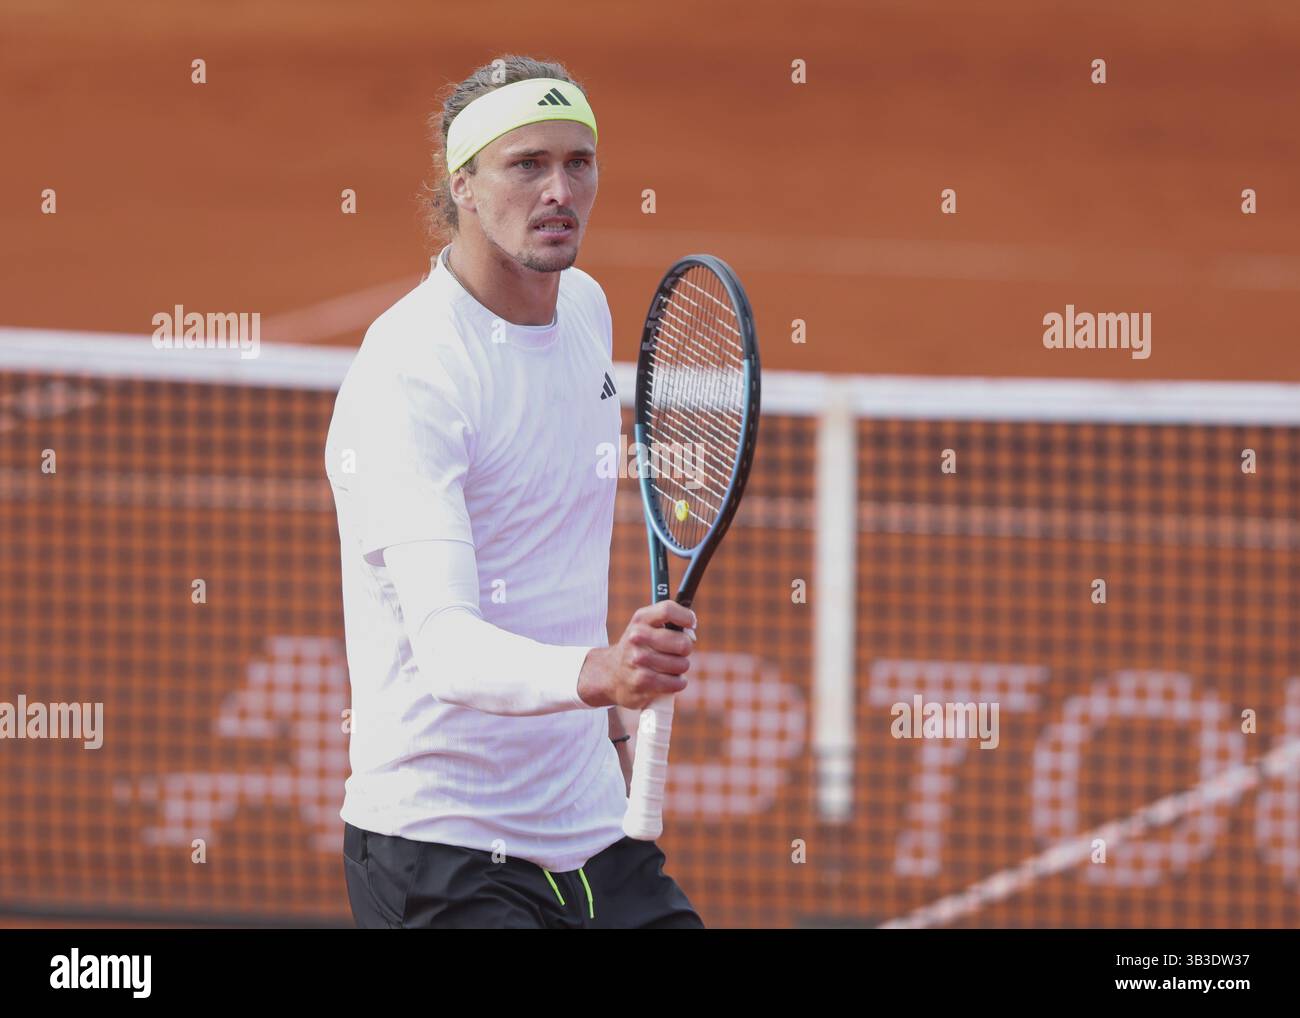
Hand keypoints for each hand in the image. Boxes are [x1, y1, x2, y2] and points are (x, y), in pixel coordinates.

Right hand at [578, 601, 697, 709]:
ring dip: (679, 668)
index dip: (686, 617)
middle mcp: (637, 637)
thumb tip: (691, 633)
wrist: (611, 674)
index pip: (668, 610)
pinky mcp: (641, 681)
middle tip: (677, 651)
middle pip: (682, 642)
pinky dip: (676, 683)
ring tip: (667, 667)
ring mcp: (637, 659)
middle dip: (686, 649)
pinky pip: (676, 683)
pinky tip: (667, 680)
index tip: (691, 624)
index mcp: (641, 619)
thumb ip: (672, 624)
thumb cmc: (640, 648)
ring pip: (682, 665)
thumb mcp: (648, 627)